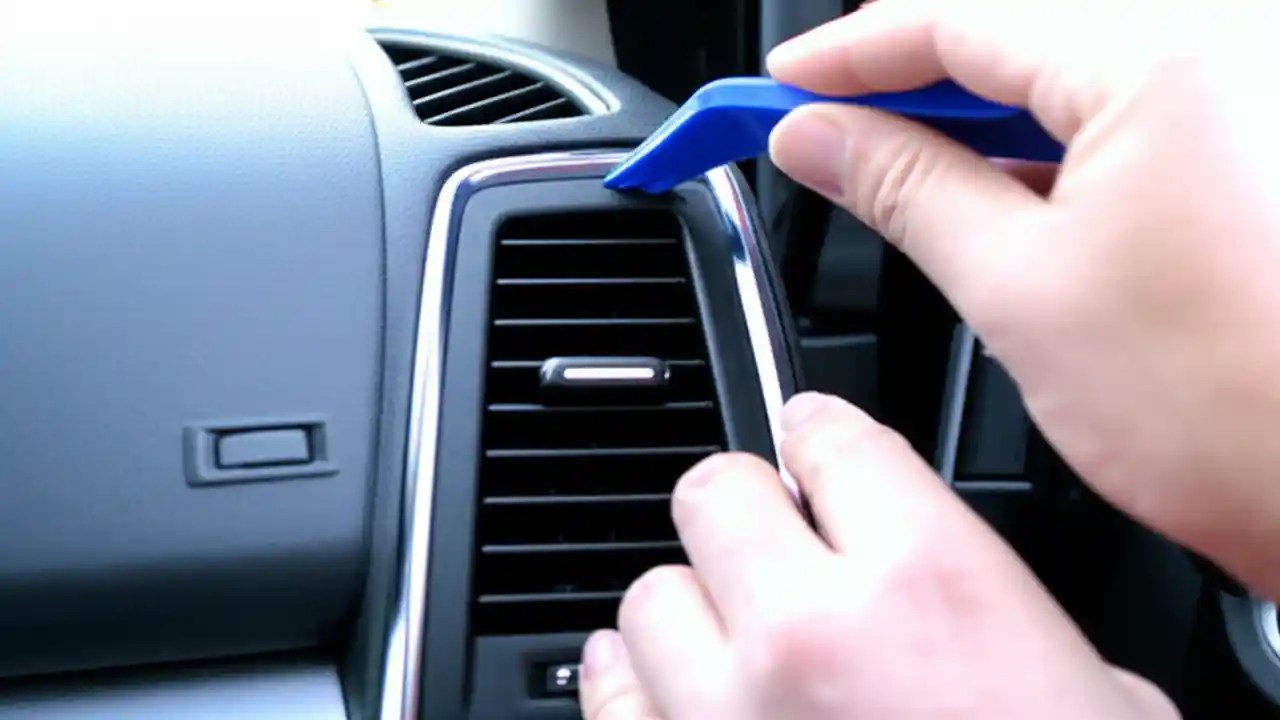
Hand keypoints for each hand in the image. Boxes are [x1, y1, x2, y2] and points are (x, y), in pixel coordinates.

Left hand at [579, 393, 1176, 718]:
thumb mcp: (1095, 696)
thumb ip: (1004, 612)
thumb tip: (963, 591)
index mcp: (924, 579)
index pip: (827, 433)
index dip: (822, 442)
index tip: (819, 455)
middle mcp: (805, 627)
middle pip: (713, 491)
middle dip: (748, 513)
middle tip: (777, 551)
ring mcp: (722, 712)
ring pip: (648, 593)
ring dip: (691, 610)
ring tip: (734, 647)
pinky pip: (606, 687)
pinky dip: (632, 683)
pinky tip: (671, 694)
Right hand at [768, 0, 1279, 596]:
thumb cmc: (1234, 412)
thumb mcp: (1018, 289)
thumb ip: (904, 189)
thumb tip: (818, 138)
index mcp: (1163, 59)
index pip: (955, 19)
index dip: (846, 54)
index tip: (782, 86)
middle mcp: (1232, 42)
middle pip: (1011, 29)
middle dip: (903, 79)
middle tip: (821, 129)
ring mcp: (1254, 86)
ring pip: (1064, 66)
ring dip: (971, 112)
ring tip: (899, 171)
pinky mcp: (1259, 136)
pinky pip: (1125, 103)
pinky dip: (1045, 137)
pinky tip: (998, 187)